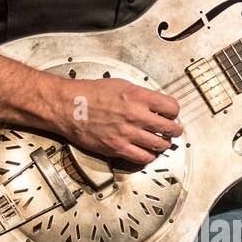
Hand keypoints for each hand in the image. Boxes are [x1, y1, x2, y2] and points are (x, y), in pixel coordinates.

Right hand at [56, 76, 182, 165]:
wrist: (67, 106)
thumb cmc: (88, 94)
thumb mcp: (120, 84)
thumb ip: (140, 95)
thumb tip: (155, 103)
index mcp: (138, 96)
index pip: (171, 107)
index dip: (174, 112)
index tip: (172, 115)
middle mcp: (135, 115)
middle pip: (169, 128)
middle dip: (174, 130)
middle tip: (173, 131)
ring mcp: (127, 133)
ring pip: (159, 144)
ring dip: (164, 144)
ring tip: (162, 142)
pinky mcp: (118, 148)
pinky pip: (143, 157)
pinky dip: (149, 156)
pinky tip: (148, 152)